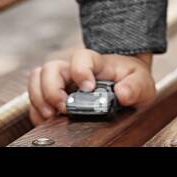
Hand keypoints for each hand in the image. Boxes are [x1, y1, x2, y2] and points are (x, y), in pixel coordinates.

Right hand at [27, 49, 155, 123]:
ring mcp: (61, 80)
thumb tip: (123, 93)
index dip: (81, 70)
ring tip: (51, 115)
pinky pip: (35, 97)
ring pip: (37, 79)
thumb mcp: (141, 82)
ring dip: (39, 98)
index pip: (81, 56)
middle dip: (52, 89)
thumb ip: (135, 86)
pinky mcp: (53, 94)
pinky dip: (36, 109)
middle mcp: (73, 68)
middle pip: (50, 68)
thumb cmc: (130, 80)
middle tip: (64, 107)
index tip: (88, 87)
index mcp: (95, 62)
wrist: (125, 82)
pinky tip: (48, 120)